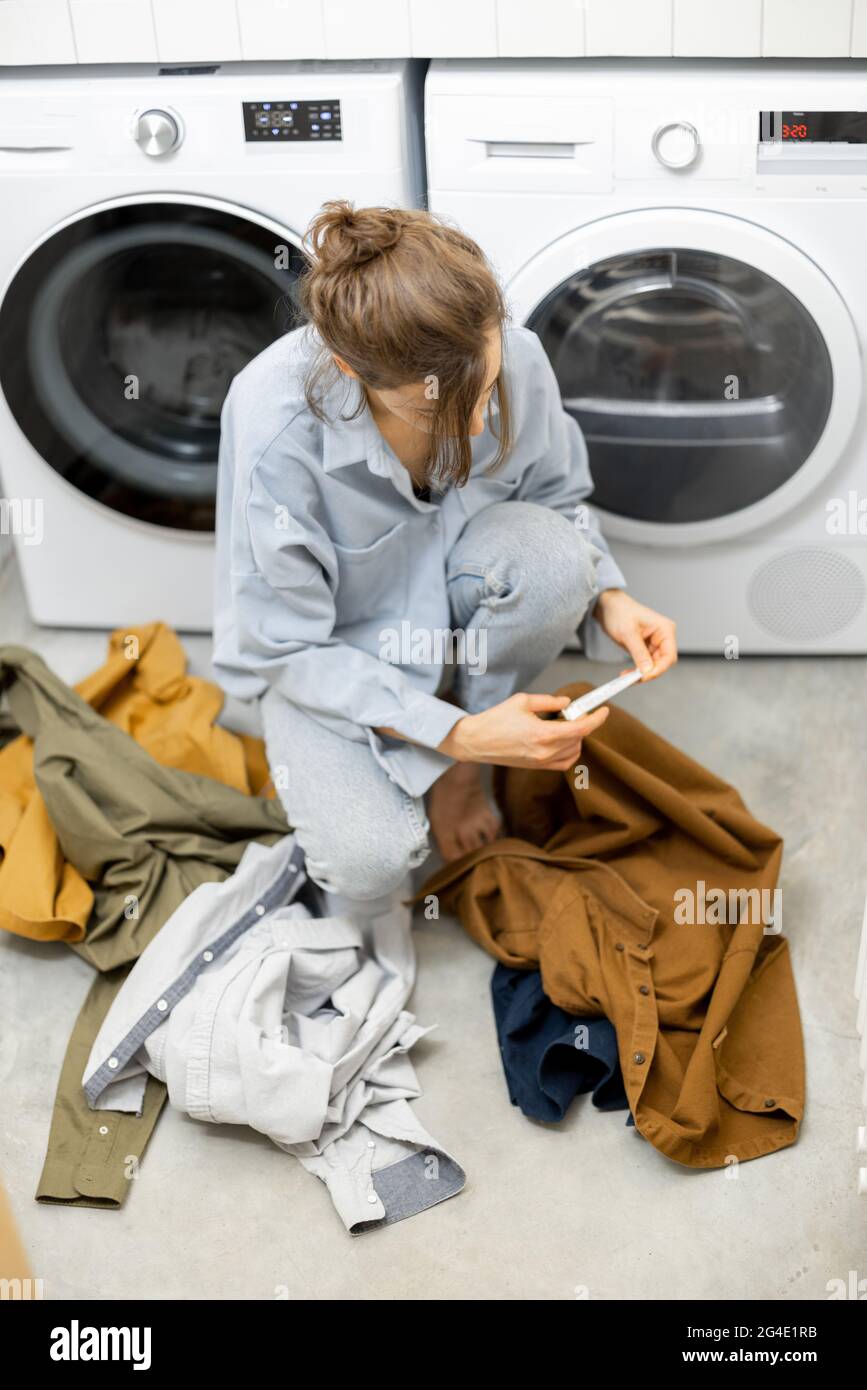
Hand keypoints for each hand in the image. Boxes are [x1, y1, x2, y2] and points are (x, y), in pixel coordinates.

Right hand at [437, 692, 608, 769]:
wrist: (476, 742)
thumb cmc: (495, 719)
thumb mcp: (523, 701)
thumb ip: (549, 701)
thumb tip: (567, 703)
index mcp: (543, 733)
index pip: (581, 728)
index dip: (597, 719)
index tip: (604, 711)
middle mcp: (545, 751)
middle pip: (579, 738)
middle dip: (583, 722)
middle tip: (574, 710)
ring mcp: (542, 762)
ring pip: (574, 751)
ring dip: (577, 737)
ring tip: (564, 724)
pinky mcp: (537, 766)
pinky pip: (564, 762)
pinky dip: (571, 751)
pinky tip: (563, 739)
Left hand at [592, 589, 676, 680]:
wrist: (607, 606)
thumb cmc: (619, 611)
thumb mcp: (628, 633)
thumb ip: (639, 652)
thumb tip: (647, 670)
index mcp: (665, 629)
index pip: (669, 656)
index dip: (659, 669)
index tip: (644, 676)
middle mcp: (663, 637)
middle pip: (663, 663)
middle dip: (649, 673)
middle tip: (633, 679)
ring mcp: (655, 644)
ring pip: (654, 666)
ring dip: (642, 674)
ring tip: (626, 677)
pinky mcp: (646, 649)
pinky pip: (645, 664)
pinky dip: (637, 670)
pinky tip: (627, 673)